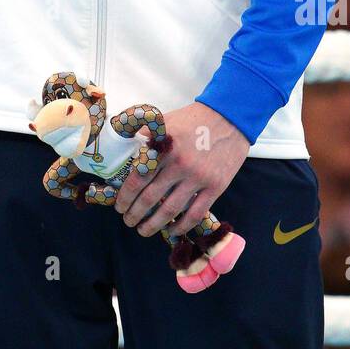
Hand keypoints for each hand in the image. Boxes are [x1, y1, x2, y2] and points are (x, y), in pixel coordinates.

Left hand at [114, 102, 249, 238]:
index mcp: (164, 148)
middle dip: (135, 214)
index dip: (125, 197)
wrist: (229, 117)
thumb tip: (128, 152)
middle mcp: (179, 165)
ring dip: (153, 224)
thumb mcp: (166, 121)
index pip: (138, 179)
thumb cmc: (194, 120)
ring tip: (143, 230)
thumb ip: (147, 137)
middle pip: (150, 198)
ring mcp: (198, 177)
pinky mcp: (215, 187)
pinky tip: (172, 231)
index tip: (119, 206)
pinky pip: (195, 214)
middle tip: (128, 220)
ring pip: (170, 210)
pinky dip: (181, 227)